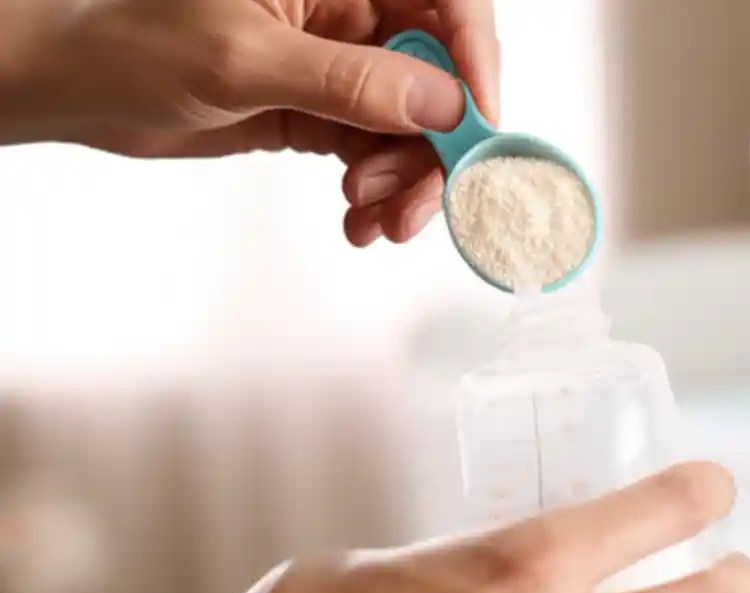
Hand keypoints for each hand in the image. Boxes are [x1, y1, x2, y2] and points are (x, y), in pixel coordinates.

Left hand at [0, 0, 499, 245]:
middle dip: (435, 145)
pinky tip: (358, 220)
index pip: (445, 0)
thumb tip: (440, 102)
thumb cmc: (134, 43)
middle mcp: (352, 12)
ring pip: (415, 125)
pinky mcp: (327, 109)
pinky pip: (378, 153)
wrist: (79, 89)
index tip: (477, 122)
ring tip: (372, 218)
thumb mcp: (243, 58)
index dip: (475, 55)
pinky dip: (378, 194)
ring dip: (406, 181)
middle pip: (440, 74)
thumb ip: (346, 80)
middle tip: (412, 204)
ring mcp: (344, 63)